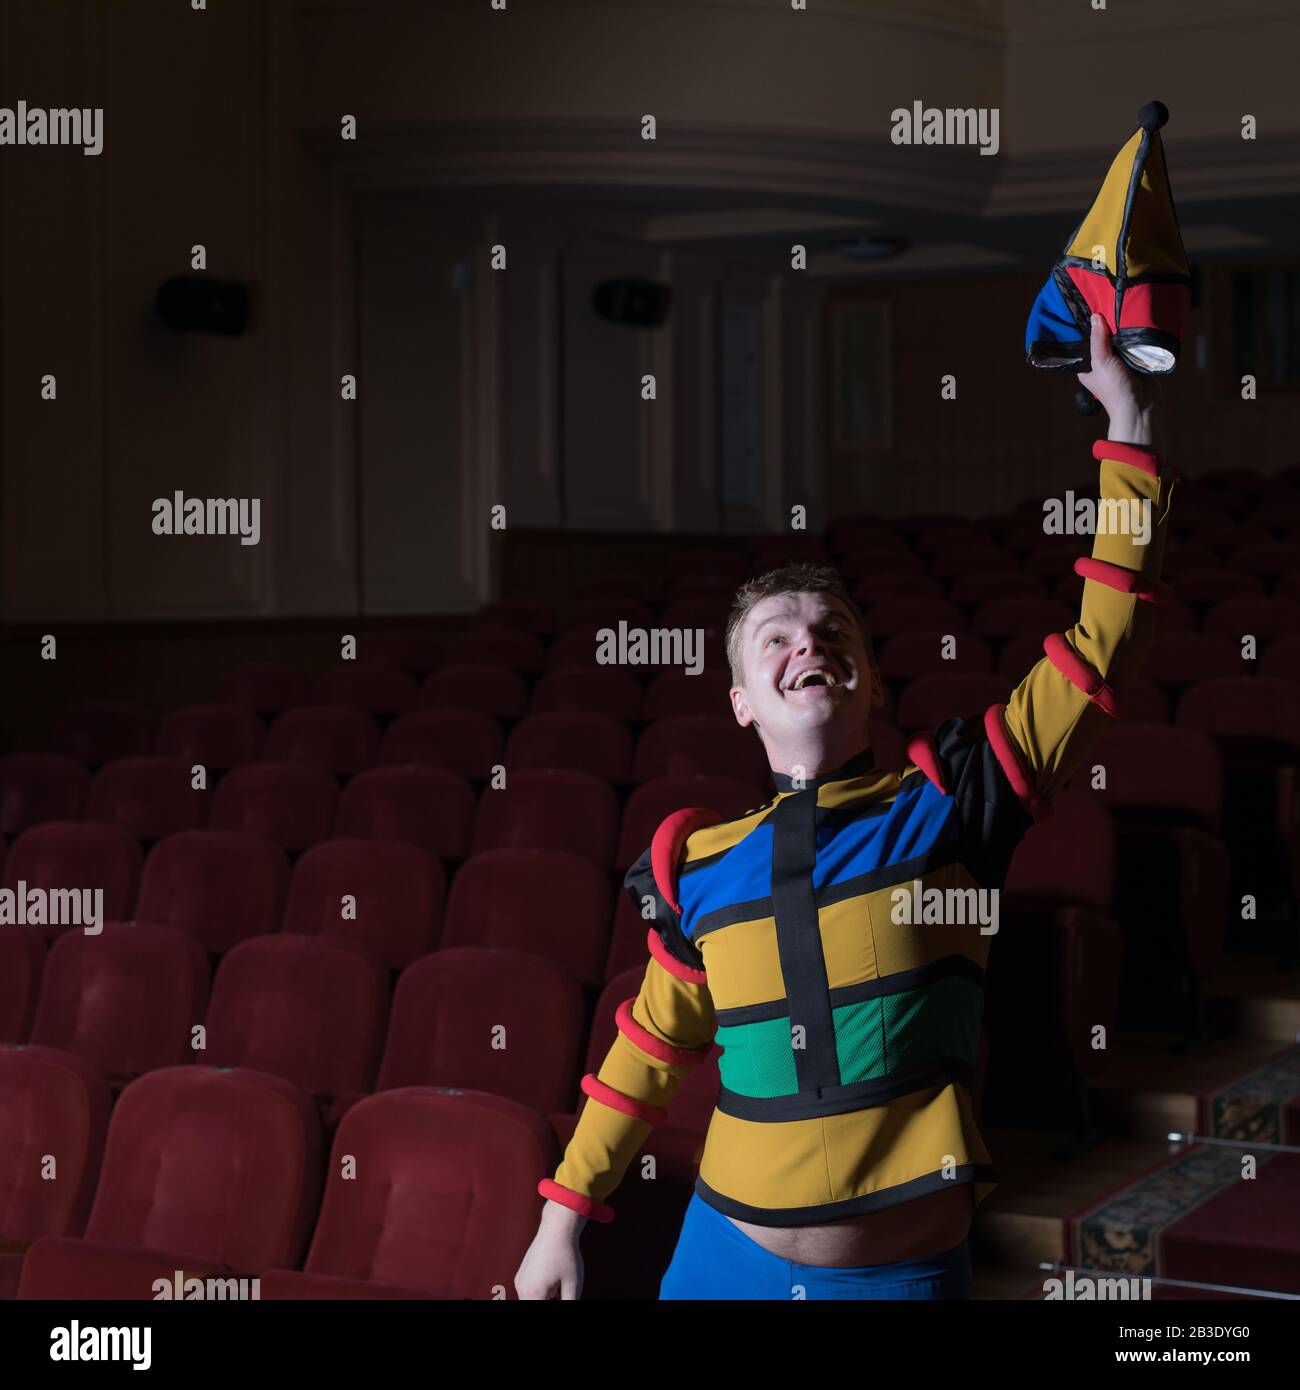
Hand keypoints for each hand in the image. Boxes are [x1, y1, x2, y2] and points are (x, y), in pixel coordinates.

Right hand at [513, 1202, 585, 1299]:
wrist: (557, 1228)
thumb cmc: (566, 1255)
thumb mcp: (573, 1284)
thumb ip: (569, 1303)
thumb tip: (567, 1305)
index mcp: (533, 1293)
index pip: (538, 1310)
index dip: (553, 1303)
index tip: (560, 1295)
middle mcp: (522, 1288)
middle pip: (535, 1304)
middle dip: (551, 1301)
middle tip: (561, 1290)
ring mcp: (520, 1281)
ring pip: (533, 1299)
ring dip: (546, 1298)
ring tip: (560, 1284)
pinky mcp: (521, 1274)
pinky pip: (531, 1291)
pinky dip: (542, 1291)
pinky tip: (554, 1277)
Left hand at [1077, 312, 1157, 447]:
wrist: (1141, 406)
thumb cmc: (1114, 389)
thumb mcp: (1101, 362)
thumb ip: (1098, 340)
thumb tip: (1095, 317)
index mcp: (1087, 366)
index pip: (1084, 343)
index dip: (1087, 329)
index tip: (1089, 309)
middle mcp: (1102, 363)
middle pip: (1104, 339)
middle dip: (1107, 326)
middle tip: (1109, 303)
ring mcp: (1120, 362)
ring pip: (1120, 340)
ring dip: (1123, 330)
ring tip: (1123, 307)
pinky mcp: (1137, 361)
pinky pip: (1136, 344)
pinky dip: (1137, 336)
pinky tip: (1137, 320)